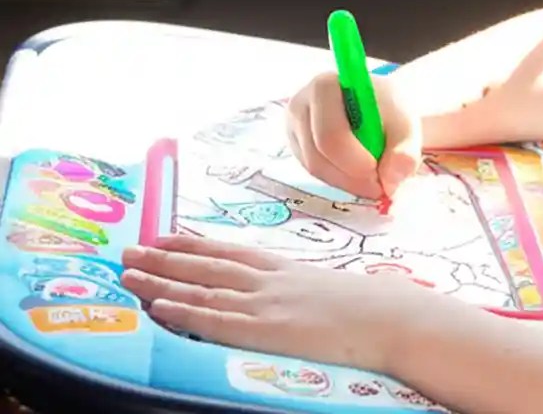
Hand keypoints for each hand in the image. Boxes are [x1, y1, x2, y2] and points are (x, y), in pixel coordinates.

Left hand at [121, 235, 425, 373]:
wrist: (391, 316)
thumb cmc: (371, 305)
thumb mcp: (330, 285)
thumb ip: (303, 286)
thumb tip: (294, 292)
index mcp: (285, 268)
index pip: (229, 252)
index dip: (193, 244)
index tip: (163, 236)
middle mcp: (269, 280)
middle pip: (206, 266)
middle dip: (164, 258)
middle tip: (127, 250)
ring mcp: (266, 304)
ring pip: (202, 289)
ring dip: (161, 281)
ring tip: (129, 274)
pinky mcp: (268, 330)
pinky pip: (217, 320)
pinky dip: (185, 312)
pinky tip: (160, 307)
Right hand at [285, 72, 421, 198]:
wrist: (379, 107)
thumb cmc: (389, 110)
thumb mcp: (406, 124)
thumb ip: (405, 150)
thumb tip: (391, 181)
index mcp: (325, 87)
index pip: (330, 135)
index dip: (354, 161)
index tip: (379, 173)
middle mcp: (300, 105)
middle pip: (318, 156)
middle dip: (352, 178)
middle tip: (380, 187)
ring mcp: (294, 127)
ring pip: (315, 169)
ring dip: (348, 183)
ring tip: (375, 180)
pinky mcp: (296, 145)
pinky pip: (314, 173)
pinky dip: (340, 180)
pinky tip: (360, 176)